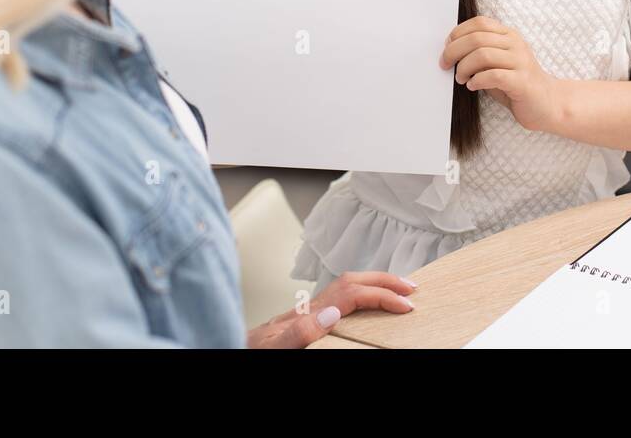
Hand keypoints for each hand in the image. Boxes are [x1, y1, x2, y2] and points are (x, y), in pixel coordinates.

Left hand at [246, 271, 416, 348]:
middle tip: (410, 288)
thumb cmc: (246, 351)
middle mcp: (303, 310)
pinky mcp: (297, 323)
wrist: (219, 345)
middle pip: (349, 281)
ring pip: (342, 288)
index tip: (406, 304)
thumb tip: (331, 312)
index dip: (381, 295)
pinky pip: (333, 301)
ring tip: (393, 289)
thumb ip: (299, 331)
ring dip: (370, 285)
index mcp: (303, 315)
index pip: (351, 294)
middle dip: (383, 280)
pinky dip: (355, 298)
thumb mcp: (271, 348)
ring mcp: (300, 315)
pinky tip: (358, 306)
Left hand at [439, 15, 566, 133]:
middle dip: (454, 51)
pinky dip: (478, 80)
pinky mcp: (522, 82)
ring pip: (483, 55)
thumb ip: (479, 54)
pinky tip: (473, 86)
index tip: (447, 47)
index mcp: (509, 35)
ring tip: (461, 78)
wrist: (548, 104)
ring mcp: (521, 62)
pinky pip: (494, 76)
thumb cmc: (516, 84)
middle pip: (477, 38)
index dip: (458, 33)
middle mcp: (516, 44)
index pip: (480, 23)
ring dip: (464, 67)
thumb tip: (450, 51)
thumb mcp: (496, 63)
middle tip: (445, 64)